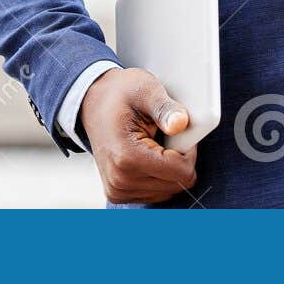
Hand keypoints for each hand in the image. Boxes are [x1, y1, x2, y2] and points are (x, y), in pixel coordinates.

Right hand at [78, 66, 197, 203]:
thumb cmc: (120, 94)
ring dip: (168, 168)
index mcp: (127, 157)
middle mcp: (120, 180)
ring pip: (168, 191)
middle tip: (163, 135)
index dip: (189, 150)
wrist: (94, 102)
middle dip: (178, 160)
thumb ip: (165, 108)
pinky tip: (147, 156)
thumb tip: (181, 123)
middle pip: (176, 184)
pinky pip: (155, 194)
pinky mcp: (118, 194)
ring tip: (153, 143)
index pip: (181, 172)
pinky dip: (158, 176)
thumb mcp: (146, 90)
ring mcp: (117, 190)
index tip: (177, 130)